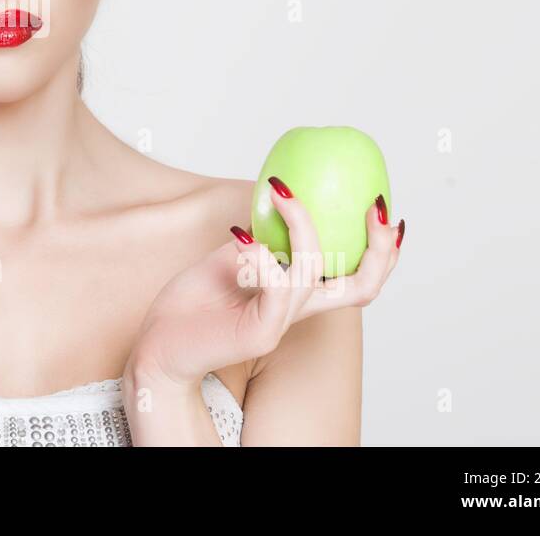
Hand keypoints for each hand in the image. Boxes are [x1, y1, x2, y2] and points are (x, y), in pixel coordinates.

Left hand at [128, 177, 402, 386]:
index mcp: (296, 294)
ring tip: (279, 193)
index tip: (379, 205)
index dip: (382, 248)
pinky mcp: (260, 333)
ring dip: (301, 224)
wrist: (157, 346)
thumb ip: (259, 237)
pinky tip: (240, 234)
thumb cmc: (190, 305)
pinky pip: (276, 287)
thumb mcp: (229, 258)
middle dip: (381, 247)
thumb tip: (277, 198)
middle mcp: (296, 309)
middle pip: (364, 287)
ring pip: (312, 270)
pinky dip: (263, 254)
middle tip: (374, 204)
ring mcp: (280, 323)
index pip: (357, 277)